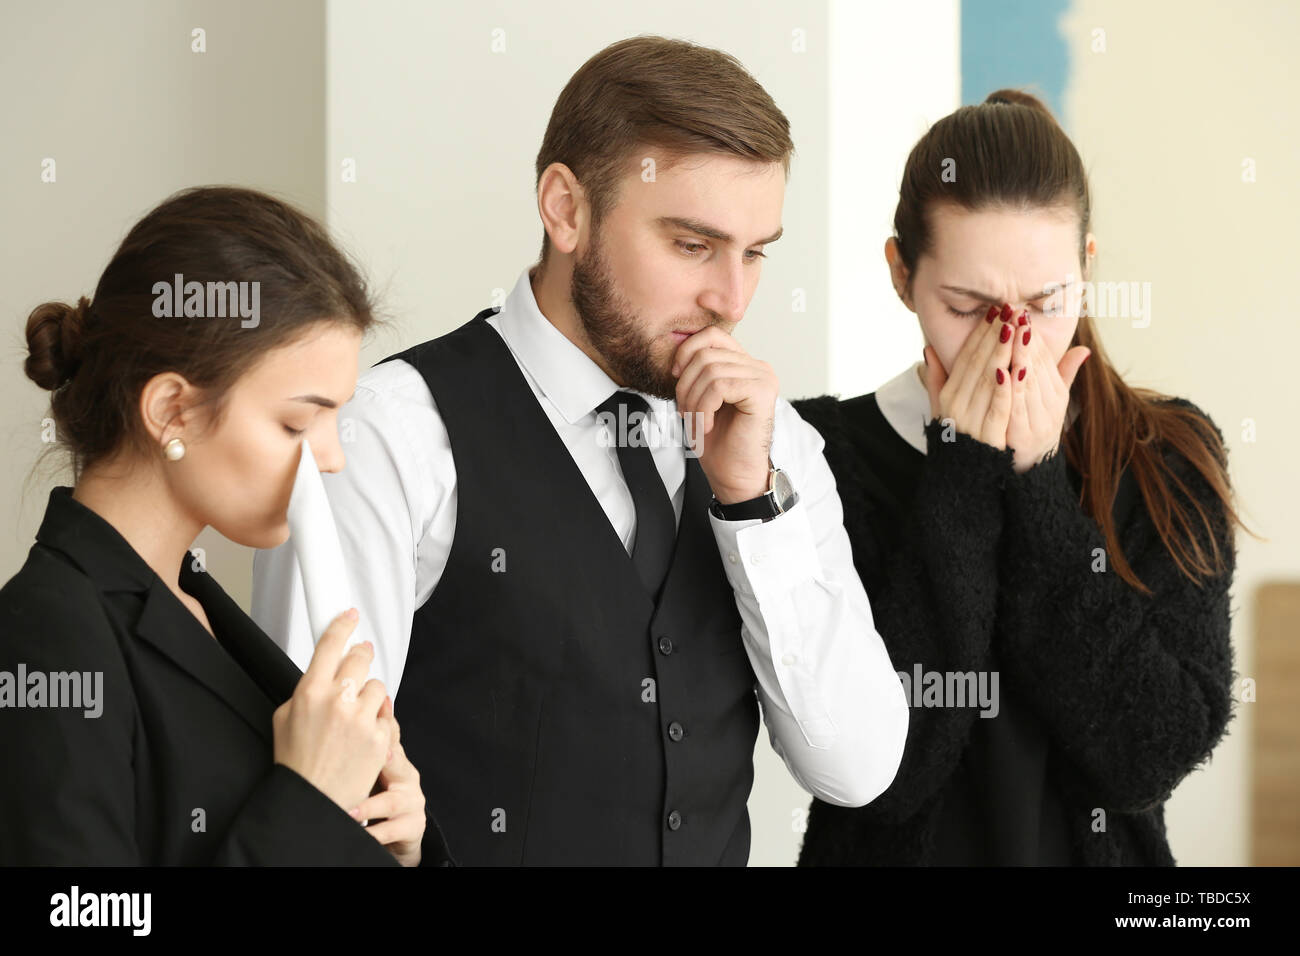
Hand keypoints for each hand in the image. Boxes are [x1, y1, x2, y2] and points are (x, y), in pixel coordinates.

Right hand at [272, 610, 394, 813]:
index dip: (343, 624)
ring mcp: (362, 718)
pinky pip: (386, 713)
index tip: (350, 614)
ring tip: (355, 715)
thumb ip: (305, 690)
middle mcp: (338, 700)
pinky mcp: (380, 736)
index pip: (330, 644)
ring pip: (376, 685)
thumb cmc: (296, 762)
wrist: (313, 800)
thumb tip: (322, 671)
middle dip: (361, 656)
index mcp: (310, 692)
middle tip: (360, 658)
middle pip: (360, 657)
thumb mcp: (284, 718)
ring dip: (369, 694)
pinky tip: (363, 734)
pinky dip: (378, 720)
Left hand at [350, 695, 425, 866]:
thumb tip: (341, 707)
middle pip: (400, 764)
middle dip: (387, 758)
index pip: (389, 737)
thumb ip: (359, 742)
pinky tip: (356, 830)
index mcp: (396, 759)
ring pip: (392, 801)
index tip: (373, 714)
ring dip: (370, 806)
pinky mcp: (412, 825)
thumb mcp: (371, 768)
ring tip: (350, 810)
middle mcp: (407, 777)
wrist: (397, 831)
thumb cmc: (379, 795)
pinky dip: (375, 832)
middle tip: (375, 756)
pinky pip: (393, 829)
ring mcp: (411, 801)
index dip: (383, 725)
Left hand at [670, 326, 778, 503]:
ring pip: (710, 371)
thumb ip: (696, 369)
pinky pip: (719, 386)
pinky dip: (704, 408)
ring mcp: (763, 378)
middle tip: (687, 412)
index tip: (676, 377)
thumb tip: (677, 349)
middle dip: (685, 385)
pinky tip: (709, 425)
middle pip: (706, 353)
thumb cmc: (717, 440)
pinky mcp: (763, 392)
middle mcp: (758, 366)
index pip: (711, 335)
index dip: (686, 352)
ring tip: (698, 421)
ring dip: (693, 400)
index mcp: (744, 364)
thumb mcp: (699, 397)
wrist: (733, 475)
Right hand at [922, 304, 1016, 448]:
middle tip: (1010, 307)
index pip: (965, 357)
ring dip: (1002, 352)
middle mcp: (956, 406)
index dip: (980, 333)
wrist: (961, 483)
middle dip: (995, 334)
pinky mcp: (988, 438)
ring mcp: (970, 422)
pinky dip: (1003, 388)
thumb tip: (929, 349)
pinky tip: (1010, 368)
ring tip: (1015, 327)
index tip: (995, 310)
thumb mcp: (942, 410)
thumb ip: (936, 380)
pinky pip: (996, 409)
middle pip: (978, 363)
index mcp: (949, 396)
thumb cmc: (956, 443)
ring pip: (987, 380)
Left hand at [1005, 311, 1090, 473]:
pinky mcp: (1021, 437)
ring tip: (1009, 332)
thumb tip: (1084, 350)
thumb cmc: (1031, 433)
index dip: (1032, 337)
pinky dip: (1009, 390)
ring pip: (1026, 383)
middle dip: (1024, 340)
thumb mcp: (1051, 404)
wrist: (1027, 476)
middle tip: (1015, 313)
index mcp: (1055, 395)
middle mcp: (1051, 408)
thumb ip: (1063, 376)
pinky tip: (1001, 371)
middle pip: (1036, 367)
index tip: (1020, 313)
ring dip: (1017, 356)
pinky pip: (1014, 409)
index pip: (1044, 360)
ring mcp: (1037, 423)